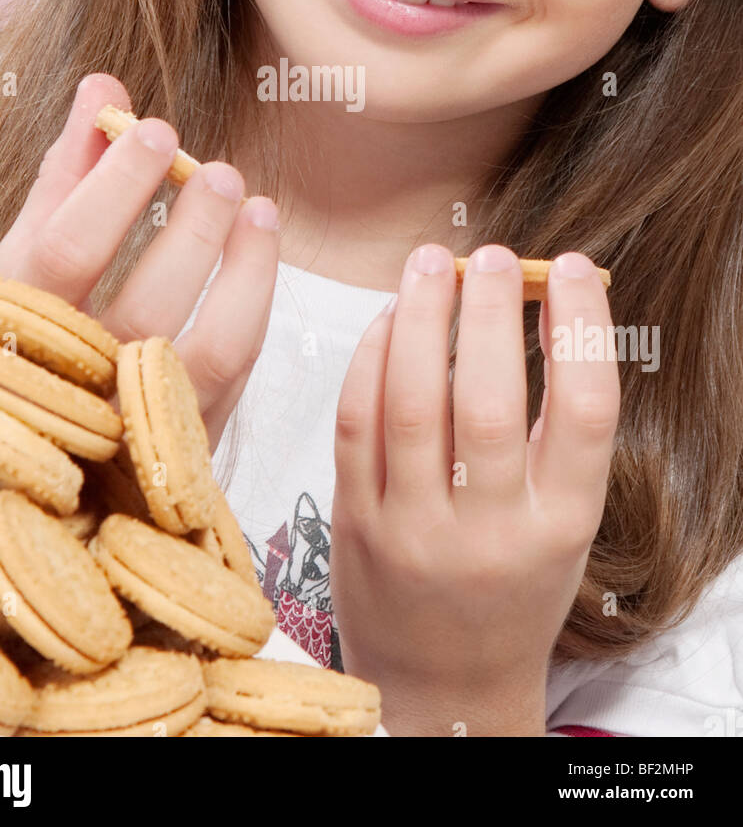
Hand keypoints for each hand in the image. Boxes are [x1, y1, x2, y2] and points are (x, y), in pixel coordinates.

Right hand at [0, 72, 279, 451]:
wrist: (40, 454)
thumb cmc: (31, 334)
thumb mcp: (27, 260)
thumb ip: (66, 175)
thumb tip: (102, 87)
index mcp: (16, 331)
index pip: (67, 252)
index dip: (115, 185)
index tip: (154, 130)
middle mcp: (77, 386)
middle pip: (146, 304)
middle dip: (191, 229)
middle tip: (219, 173)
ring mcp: (138, 423)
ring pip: (209, 347)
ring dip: (241, 266)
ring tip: (255, 203)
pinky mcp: (186, 441)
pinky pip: (236, 370)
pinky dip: (255, 300)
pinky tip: (260, 244)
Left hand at [330, 242, 619, 736]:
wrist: (443, 682)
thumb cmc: (511, 583)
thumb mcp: (559, 521)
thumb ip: (553, 429)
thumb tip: (537, 302)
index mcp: (559, 527)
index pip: (584, 412)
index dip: (579, 328)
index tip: (565, 269)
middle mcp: (489, 532)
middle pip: (487, 401)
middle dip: (487, 312)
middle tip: (488, 256)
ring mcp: (414, 530)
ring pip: (410, 402)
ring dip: (420, 318)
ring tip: (431, 265)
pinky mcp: (354, 523)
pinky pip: (357, 422)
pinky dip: (371, 357)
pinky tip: (388, 319)